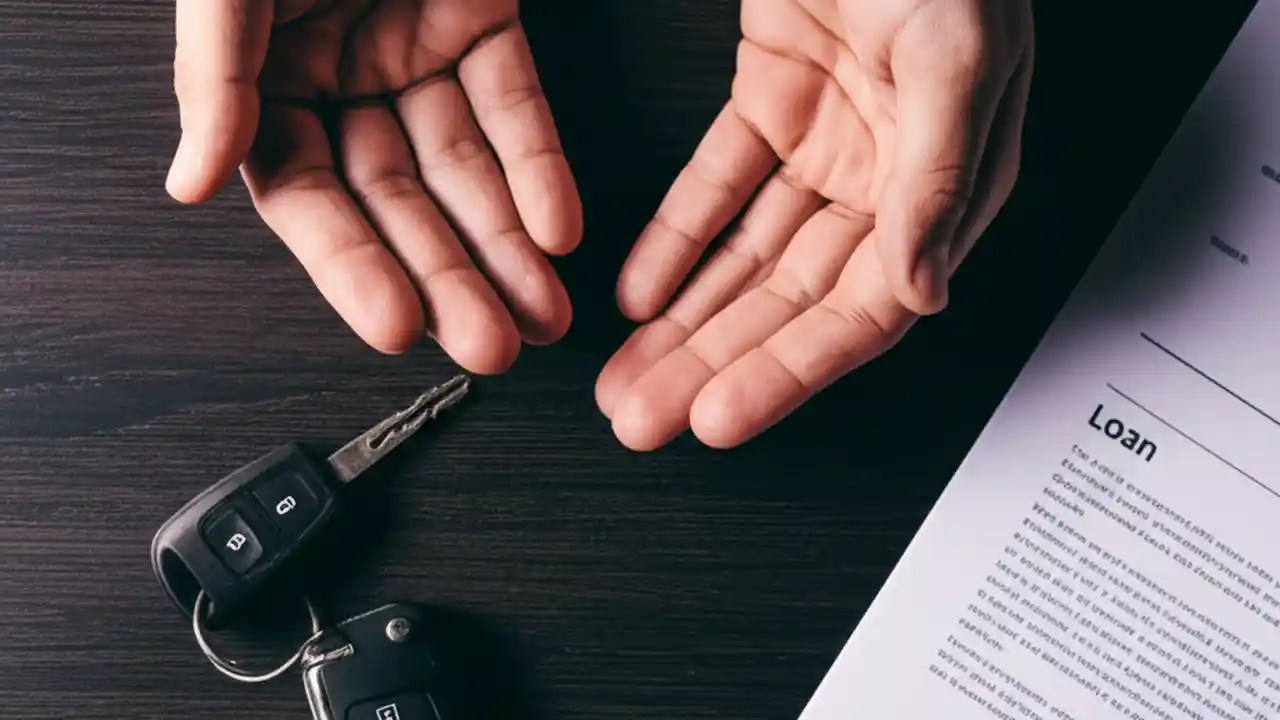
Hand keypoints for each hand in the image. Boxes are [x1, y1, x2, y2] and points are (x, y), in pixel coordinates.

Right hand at [166, 0, 580, 372]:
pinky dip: (539, 166)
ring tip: (544, 317)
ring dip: (506, 247)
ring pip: (465, 172)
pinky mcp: (481, 24)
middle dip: (449, 278)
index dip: (354, 268)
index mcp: (265, 81)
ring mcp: (412, 54)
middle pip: (399, 203)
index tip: (399, 327)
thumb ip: (215, 77)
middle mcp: (339, 80)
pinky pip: (514, 107)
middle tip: (491, 348)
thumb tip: (186, 183)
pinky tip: (559, 227)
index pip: (309, 200)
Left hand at [598, 0, 1033, 449]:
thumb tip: (920, 290)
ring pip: (744, 257)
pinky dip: (675, 238)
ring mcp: (828, 142)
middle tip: (645, 419)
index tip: (716, 418)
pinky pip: (715, 185)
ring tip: (628, 379)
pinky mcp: (773, 99)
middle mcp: (886, 178)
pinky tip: (639, 291)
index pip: (862, 311)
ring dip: (684, 321)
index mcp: (945, 184)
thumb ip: (937, 177)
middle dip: (712, 365)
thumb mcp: (952, 56)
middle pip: (787, 301)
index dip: (788, 372)